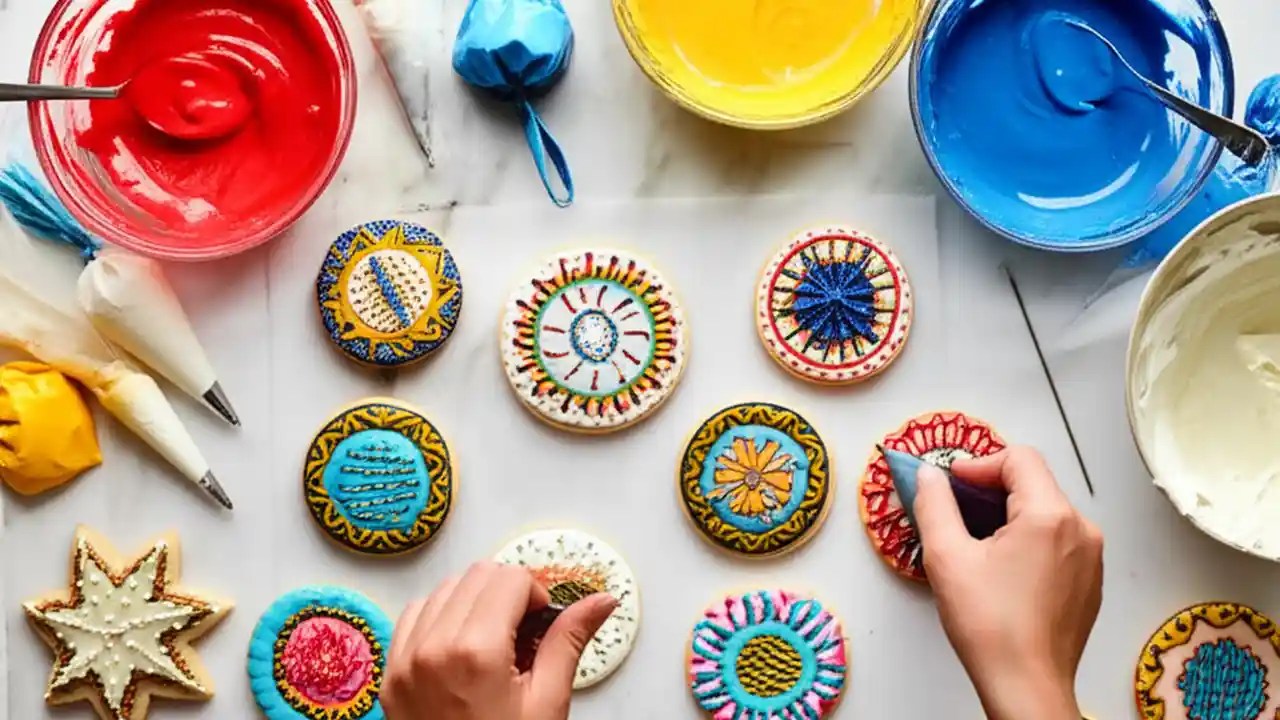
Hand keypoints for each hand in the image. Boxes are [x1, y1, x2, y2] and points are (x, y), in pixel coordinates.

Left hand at [382, 561, 617, 719]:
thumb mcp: (547, 702)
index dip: (535, 594)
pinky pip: (414, 615)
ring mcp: (405, 660)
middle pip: (476, 575)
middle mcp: (432, 648)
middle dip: (506, 592)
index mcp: (476, 652)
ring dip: (472, 601)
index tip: (542, 622)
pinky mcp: (390, 673)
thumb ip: (570, 640)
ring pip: (443, 589)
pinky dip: (439, 618)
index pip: (509, 578)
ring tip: (493, 641)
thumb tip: (603, 600)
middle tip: (523, 631)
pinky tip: (461, 647)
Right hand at [913, 447, 1102, 719]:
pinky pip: (1059, 541)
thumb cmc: (991, 628)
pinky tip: (1002, 571)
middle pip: (1034, 483)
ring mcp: (1090, 557)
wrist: (1026, 686)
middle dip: (992, 490)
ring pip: (1047, 512)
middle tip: (958, 512)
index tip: (952, 484)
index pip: (1019, 458)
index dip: (979, 464)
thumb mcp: (947, 557)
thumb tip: (928, 476)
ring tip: (977, 546)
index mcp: (1050, 515)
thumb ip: (934, 505)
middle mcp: (1081, 529)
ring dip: (1010, 516)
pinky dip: (1030, 541)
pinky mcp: (1089, 581)